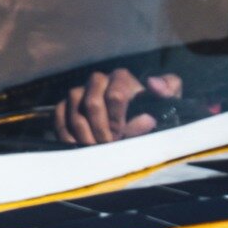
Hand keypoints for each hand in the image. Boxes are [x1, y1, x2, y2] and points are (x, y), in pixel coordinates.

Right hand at [53, 70, 182, 146]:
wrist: (137, 125)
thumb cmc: (153, 113)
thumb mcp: (168, 102)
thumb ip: (167, 91)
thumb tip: (152, 83)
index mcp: (123, 79)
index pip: (115, 95)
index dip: (118, 118)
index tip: (123, 134)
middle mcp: (99, 81)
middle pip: (92, 103)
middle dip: (101, 129)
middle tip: (109, 145)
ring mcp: (81, 92)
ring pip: (74, 108)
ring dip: (84, 133)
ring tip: (95, 149)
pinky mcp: (66, 106)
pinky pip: (59, 115)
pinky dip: (66, 132)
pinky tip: (77, 147)